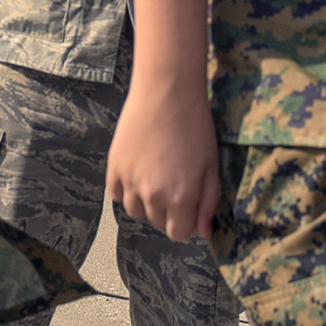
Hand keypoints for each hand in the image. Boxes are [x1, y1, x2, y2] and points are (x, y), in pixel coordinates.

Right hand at [106, 72, 219, 242]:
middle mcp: (152, 196)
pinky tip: (138, 170)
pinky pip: (116, 194)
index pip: (177, 233)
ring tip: (155, 175)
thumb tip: (204, 233)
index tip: (187, 204)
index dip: (184, 221)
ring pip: (134, 210)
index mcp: (181, 199)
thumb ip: (207, 203)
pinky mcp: (113, 167)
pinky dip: (125, 189)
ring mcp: (129, 182)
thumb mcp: (211, 167)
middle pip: (156, 221)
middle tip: (173, 181)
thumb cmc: (196, 127)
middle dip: (166, 209)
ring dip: (144, 201)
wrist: (167, 92)